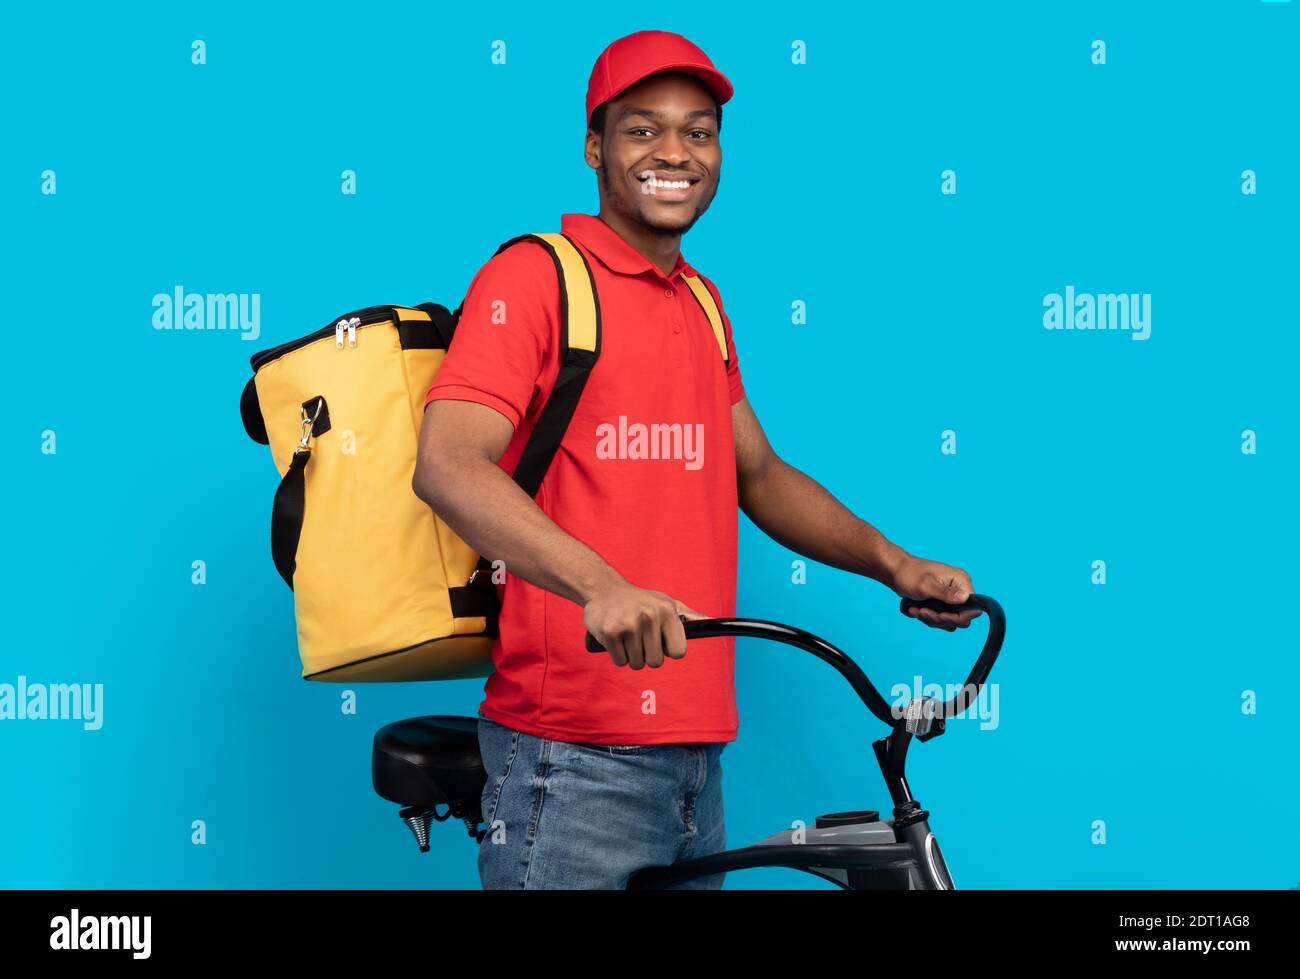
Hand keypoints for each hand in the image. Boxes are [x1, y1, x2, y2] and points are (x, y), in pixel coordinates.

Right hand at [583, 579, 705, 668]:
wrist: (605, 589)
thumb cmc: (640, 600)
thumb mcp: (666, 602)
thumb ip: (688, 615)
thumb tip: (711, 620)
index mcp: (666, 611)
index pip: (678, 652)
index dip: (668, 650)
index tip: (660, 640)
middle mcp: (649, 617)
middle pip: (656, 662)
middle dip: (648, 655)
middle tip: (641, 638)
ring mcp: (628, 625)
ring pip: (637, 664)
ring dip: (632, 655)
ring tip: (628, 636)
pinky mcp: (609, 633)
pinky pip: (620, 662)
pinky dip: (618, 655)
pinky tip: (617, 638)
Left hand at [890, 553, 981, 631]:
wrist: (896, 571)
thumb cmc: (909, 574)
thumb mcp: (926, 585)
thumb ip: (945, 593)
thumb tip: (965, 598)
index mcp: (961, 581)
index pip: (973, 607)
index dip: (959, 617)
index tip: (940, 616)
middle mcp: (959, 589)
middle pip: (961, 617)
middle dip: (941, 619)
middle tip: (924, 612)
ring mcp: (951, 597)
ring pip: (949, 620)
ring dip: (932, 619)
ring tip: (917, 610)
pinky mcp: (942, 603)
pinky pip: (940, 618)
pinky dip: (928, 617)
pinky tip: (915, 609)